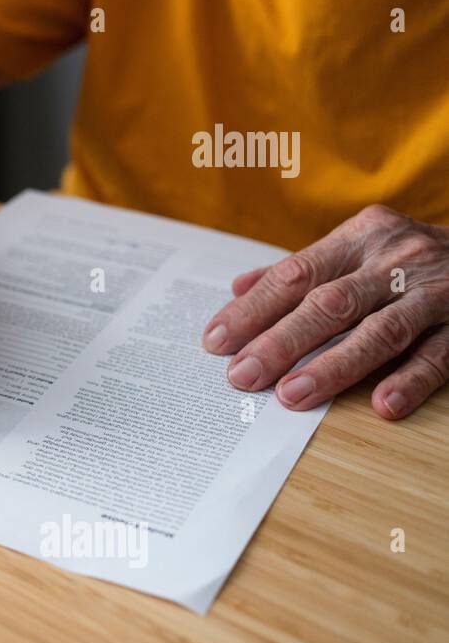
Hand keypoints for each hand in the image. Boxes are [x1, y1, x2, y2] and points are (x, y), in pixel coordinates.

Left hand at [203, 205, 448, 418]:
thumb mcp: (359, 248)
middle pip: (330, 303)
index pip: (295, 274)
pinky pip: (438, 356)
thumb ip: (302, 270)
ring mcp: (434, 294)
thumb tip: (238, 289)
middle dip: (281, 341)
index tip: (216, 341)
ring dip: (333, 366)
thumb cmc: (409, 259)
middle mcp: (396, 260)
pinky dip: (410, 380)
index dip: (253, 309)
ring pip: (379, 331)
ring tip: (293, 395)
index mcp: (360, 237)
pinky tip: (383, 405)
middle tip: (242, 375)